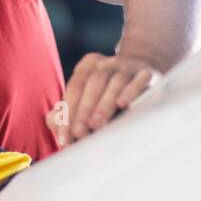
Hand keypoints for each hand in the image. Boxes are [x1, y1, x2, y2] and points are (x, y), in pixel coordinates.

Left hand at [46, 52, 160, 148]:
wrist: (144, 73)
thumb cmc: (108, 93)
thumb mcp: (88, 96)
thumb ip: (69, 110)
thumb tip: (53, 122)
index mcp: (88, 66)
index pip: (74, 88)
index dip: (67, 113)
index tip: (64, 137)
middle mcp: (106, 63)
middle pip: (92, 85)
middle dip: (84, 111)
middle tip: (79, 133)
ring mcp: (127, 66)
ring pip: (114, 83)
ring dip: (104, 105)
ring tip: (96, 125)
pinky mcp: (146, 72)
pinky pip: (138, 81)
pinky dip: (130, 92)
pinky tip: (123, 105)